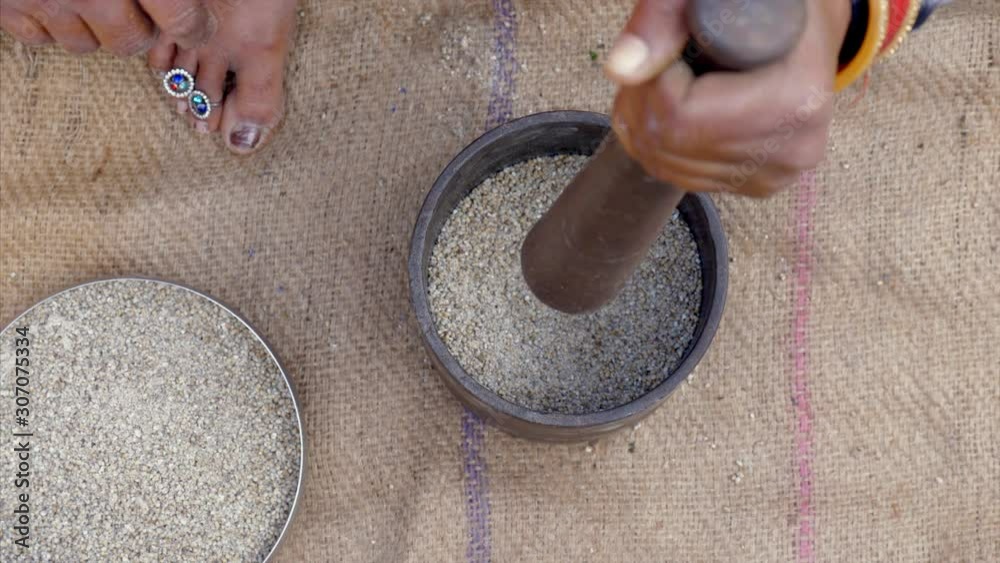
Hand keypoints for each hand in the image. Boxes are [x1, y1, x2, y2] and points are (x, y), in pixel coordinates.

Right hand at [0, 0, 214, 55]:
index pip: (182, 20)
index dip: (194, 27)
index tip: (195, 26)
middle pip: (131, 43)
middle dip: (135, 26)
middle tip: (130, 2)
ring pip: (84, 45)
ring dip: (90, 25)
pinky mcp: (9, 5)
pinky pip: (39, 38)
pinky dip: (47, 21)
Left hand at [605, 0, 850, 196]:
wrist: (807, 30)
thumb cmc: (765, 6)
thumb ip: (663, 19)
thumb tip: (620, 70)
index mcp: (796, 100)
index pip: (681, 117)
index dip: (650, 81)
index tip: (662, 48)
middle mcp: (792, 149)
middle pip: (670, 146)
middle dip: (640, 103)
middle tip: (648, 63)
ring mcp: (777, 174)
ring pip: (668, 167)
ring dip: (643, 125)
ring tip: (660, 82)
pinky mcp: (760, 186)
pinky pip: (681, 178)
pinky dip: (659, 145)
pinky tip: (671, 110)